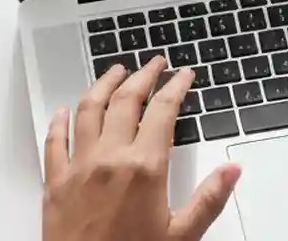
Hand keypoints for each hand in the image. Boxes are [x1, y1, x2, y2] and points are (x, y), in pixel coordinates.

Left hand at [42, 58, 241, 240]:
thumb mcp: (182, 236)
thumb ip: (209, 199)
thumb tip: (233, 170)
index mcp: (144, 168)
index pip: (163, 110)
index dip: (176, 87)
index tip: (183, 75)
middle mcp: (109, 159)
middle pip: (125, 100)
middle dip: (143, 75)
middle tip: (154, 63)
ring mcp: (78, 168)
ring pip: (89, 110)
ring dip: (103, 85)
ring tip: (115, 72)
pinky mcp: (55, 183)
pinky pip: (55, 141)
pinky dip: (60, 121)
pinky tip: (64, 111)